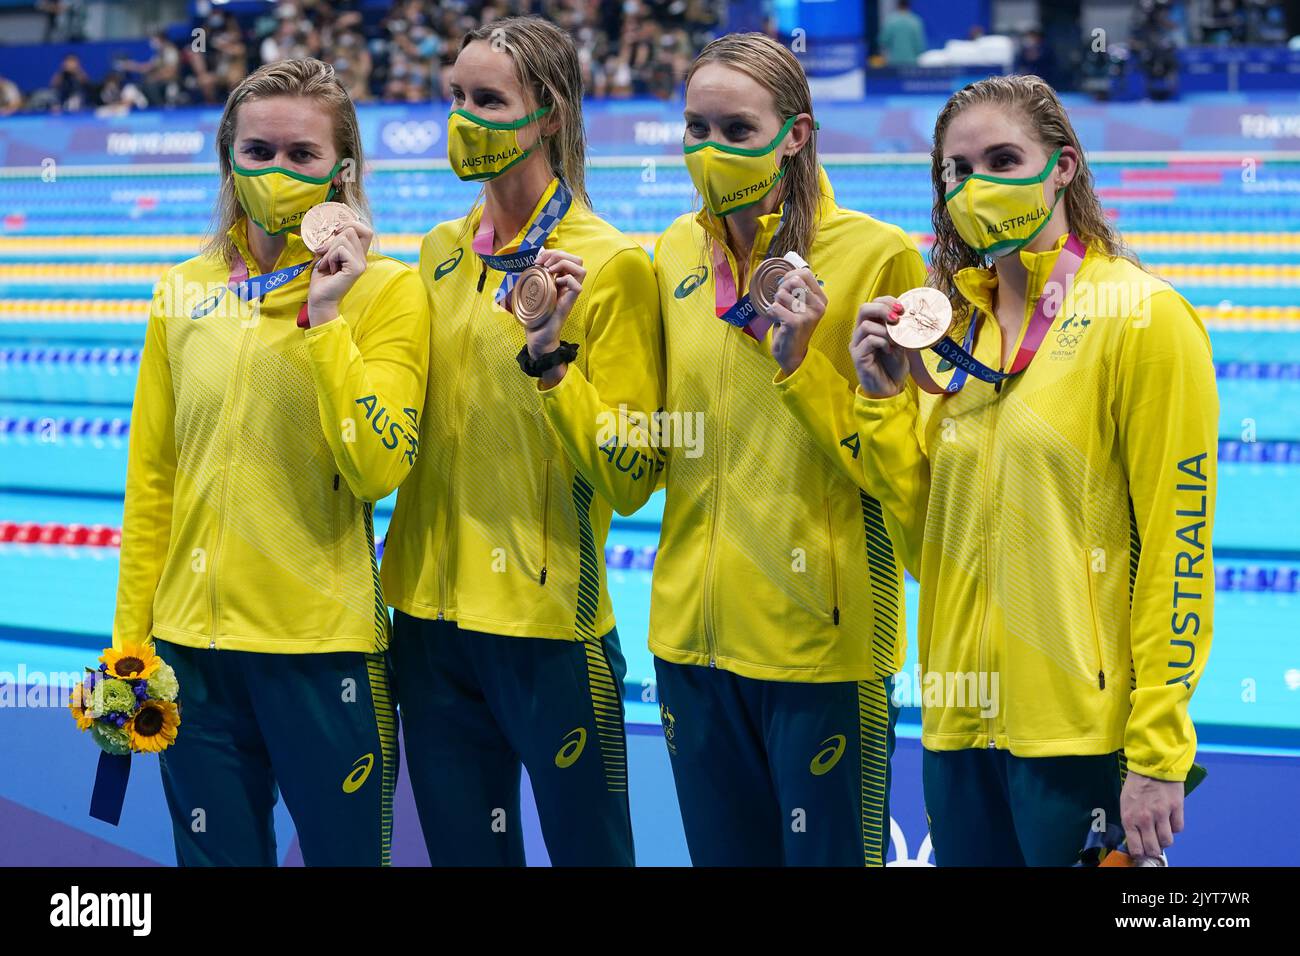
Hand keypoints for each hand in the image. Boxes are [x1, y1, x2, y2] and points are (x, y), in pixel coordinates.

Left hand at [306, 220, 373, 325]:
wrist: (319, 299)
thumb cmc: (321, 279)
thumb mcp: (327, 254)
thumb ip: (334, 241)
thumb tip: (335, 226)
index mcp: (358, 254)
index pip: (365, 229)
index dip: (350, 224)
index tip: (335, 233)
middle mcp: (363, 258)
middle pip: (351, 230)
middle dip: (332, 240)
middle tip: (325, 257)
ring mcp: (361, 263)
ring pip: (344, 238)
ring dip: (330, 250)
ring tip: (327, 265)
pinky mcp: (356, 268)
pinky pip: (341, 250)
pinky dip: (330, 257)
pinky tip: (330, 269)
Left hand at [522, 248, 584, 386]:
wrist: (537, 337)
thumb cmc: (534, 316)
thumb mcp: (531, 292)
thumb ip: (533, 279)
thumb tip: (529, 263)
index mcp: (560, 280)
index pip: (567, 257)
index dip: (554, 253)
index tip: (538, 260)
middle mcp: (567, 285)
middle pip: (577, 260)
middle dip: (559, 254)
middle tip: (544, 263)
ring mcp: (569, 294)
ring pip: (581, 269)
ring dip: (564, 264)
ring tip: (550, 270)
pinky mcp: (569, 303)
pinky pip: (578, 286)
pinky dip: (567, 280)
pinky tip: (555, 284)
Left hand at [766, 266, 826, 375]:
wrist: (792, 354)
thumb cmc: (794, 327)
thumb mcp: (801, 306)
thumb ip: (798, 290)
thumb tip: (787, 274)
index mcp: (821, 299)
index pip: (805, 274)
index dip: (790, 276)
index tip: (785, 287)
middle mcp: (818, 306)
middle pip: (792, 281)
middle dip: (781, 290)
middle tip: (782, 303)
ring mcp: (808, 315)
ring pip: (781, 294)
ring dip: (776, 304)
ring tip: (782, 315)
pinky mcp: (795, 322)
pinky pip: (774, 307)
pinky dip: (771, 314)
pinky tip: (778, 322)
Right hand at [850, 296, 909, 397]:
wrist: (891, 389)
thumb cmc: (893, 367)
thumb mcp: (901, 343)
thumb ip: (900, 329)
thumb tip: (909, 314)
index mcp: (870, 326)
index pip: (873, 304)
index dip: (887, 301)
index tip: (902, 309)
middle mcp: (860, 333)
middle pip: (864, 309)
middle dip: (883, 309)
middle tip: (897, 317)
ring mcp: (857, 344)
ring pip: (865, 325)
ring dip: (885, 330)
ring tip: (895, 340)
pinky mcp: (858, 356)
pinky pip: (868, 341)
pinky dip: (882, 342)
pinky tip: (889, 350)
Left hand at [1120, 771, 1183, 859]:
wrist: (1151, 765)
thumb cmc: (1136, 784)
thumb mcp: (1125, 803)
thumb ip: (1131, 822)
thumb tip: (1137, 839)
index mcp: (1129, 818)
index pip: (1136, 848)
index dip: (1141, 853)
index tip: (1143, 851)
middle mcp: (1145, 819)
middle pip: (1154, 848)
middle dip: (1154, 849)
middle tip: (1154, 844)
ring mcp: (1162, 814)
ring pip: (1167, 841)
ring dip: (1165, 839)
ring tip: (1162, 831)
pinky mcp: (1176, 808)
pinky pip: (1178, 829)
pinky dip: (1175, 827)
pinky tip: (1170, 819)